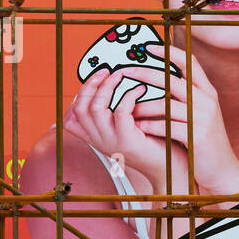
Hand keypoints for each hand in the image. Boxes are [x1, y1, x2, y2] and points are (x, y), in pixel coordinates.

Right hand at [63, 67, 186, 195]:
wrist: (167, 166)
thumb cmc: (151, 143)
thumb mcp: (124, 129)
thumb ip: (113, 114)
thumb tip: (110, 84)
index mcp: (95, 137)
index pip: (71, 116)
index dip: (77, 96)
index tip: (93, 81)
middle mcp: (99, 140)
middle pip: (79, 108)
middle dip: (90, 84)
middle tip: (106, 72)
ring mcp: (111, 141)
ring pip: (95, 107)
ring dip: (107, 86)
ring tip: (119, 76)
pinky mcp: (128, 140)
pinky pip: (120, 111)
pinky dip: (129, 95)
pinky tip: (139, 89)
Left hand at [122, 45, 238, 194]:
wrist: (221, 168)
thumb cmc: (203, 138)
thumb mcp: (200, 111)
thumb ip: (185, 95)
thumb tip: (160, 78)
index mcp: (207, 92)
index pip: (190, 63)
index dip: (170, 52)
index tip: (149, 47)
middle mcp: (206, 101)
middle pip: (172, 80)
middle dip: (145, 74)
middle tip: (126, 71)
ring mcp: (202, 119)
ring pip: (165, 105)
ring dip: (142, 107)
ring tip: (128, 110)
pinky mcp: (196, 137)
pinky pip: (166, 127)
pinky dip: (149, 126)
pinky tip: (138, 127)